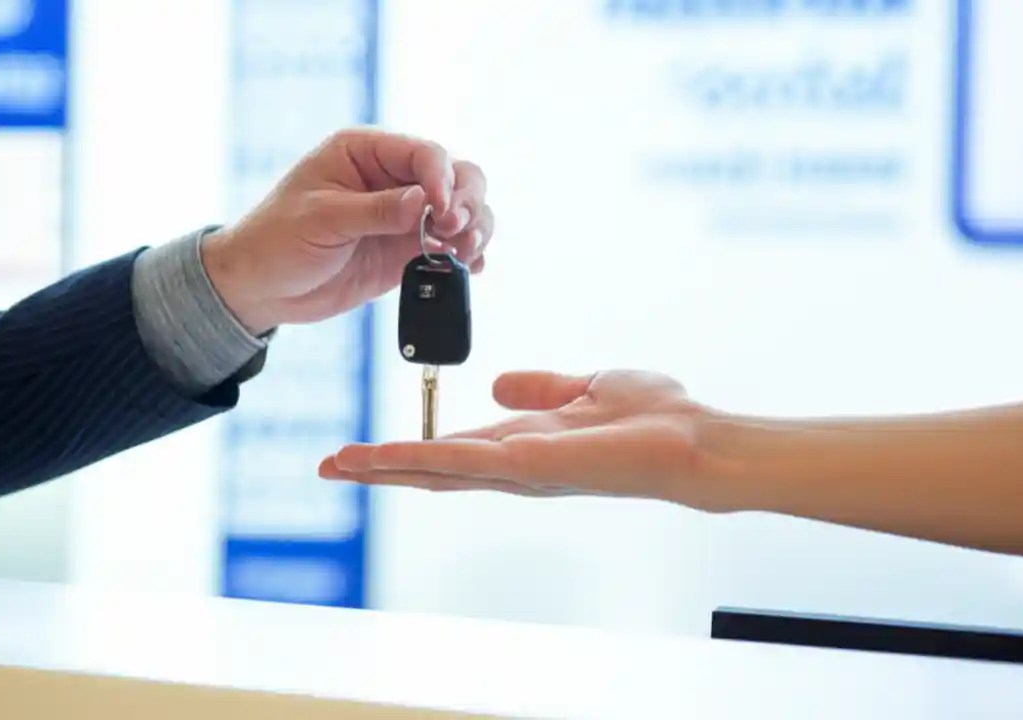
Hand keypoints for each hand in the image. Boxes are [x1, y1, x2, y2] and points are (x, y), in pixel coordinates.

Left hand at [201, 128, 492, 332]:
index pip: (424, 154)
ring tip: (466, 252)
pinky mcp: (407, 250)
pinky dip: (466, 255)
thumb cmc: (276, 240)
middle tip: (455, 231)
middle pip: (457, 176)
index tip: (440, 212)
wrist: (260, 288)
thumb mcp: (322, 220)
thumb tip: (426, 202)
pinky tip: (468, 268)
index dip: (443, 180)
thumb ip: (376, 210)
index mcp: (366, 151)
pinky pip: (450, 247)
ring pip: (462, 210)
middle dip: (466, 202)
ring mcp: (404, 215)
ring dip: (474, 229)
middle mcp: (392, 177)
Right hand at [321, 370, 728, 507]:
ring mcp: (519, 470)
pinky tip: (383, 458)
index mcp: (522, 443)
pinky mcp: (531, 465)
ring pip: (436, 470)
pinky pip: (464, 461)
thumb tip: (499, 382)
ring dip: (384, 468)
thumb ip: (540, 388)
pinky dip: (418, 459)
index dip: (406, 452)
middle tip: (329, 466)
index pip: (452, 450)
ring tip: (338, 464)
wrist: (694, 441)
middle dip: (379, 469)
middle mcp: (513, 465)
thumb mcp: (584, 387)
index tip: (365, 452)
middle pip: (431, 469)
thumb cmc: (654, 419)